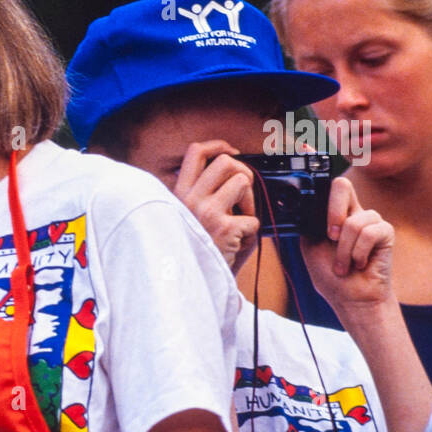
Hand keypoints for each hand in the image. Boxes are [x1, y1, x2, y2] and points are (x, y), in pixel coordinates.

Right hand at [173, 140, 259, 275]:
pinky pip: (253, 218)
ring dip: (250, 202)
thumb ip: (203, 195)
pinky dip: (251, 233)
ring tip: (241, 221)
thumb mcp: (190, 218)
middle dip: (242, 173)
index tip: (231, 151)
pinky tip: (238, 244)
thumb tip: (234, 172)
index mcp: (178, 195)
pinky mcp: (224, 227)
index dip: (217, 145)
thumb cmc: (196, 251)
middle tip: (242, 192)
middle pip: (225, 161)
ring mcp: (206, 212)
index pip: (195, 152)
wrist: (192, 286)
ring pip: (242, 182)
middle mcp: (189, 199)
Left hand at [299, 177, 394, 309]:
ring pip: (353, 222)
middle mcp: (354, 213)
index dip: (324, 198)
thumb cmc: (331, 275)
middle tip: (330, 237)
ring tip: (343, 266)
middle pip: (342, 185)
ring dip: (344, 251)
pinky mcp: (386, 233)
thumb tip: (306, 208)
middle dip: (332, 213)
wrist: (351, 298)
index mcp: (336, 214)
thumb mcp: (310, 246)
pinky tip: (360, 264)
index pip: (331, 188)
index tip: (321, 226)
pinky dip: (359, 253)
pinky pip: (370, 233)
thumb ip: (309, 224)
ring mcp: (371, 222)